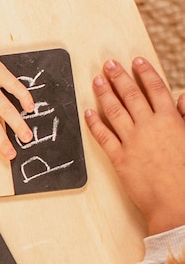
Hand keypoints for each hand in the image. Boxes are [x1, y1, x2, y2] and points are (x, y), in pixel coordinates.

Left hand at [85, 57, 184, 235]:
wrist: (177, 203)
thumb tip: (182, 97)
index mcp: (170, 120)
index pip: (155, 88)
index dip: (145, 72)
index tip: (136, 61)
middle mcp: (149, 126)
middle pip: (131, 95)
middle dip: (119, 76)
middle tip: (108, 64)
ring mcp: (132, 142)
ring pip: (115, 111)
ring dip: (105, 93)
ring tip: (97, 80)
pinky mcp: (120, 159)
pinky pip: (103, 137)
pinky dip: (94, 123)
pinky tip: (88, 112)